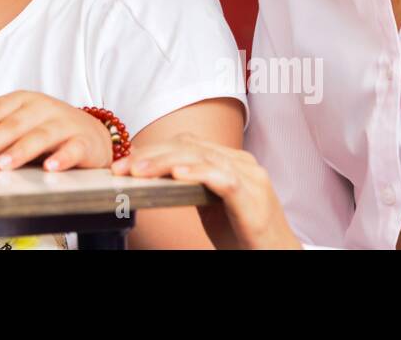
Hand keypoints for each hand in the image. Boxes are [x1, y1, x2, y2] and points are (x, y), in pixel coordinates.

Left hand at [0, 91, 114, 170]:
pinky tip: (48, 168)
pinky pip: (72, 149)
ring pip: (40, 136)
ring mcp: (65, 123)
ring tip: (2, 164)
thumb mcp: (24, 124)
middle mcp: (44, 108)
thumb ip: (0, 133)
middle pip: (15, 123)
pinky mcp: (84, 142)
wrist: (93, 134)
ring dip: (20, 151)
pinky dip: (61, 159)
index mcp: (25, 100)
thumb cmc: (51, 129)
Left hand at [111, 133, 300, 248]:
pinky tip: (178, 176)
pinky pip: (223, 179)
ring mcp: (250, 178)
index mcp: (230, 159)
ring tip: (139, 171)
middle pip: (188, 148)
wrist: (278, 256)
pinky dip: (199, 174)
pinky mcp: (253, 198)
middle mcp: (241, 162)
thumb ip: (192, 184)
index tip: (123, 163)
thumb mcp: (211, 205)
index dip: (152, 150)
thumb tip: (153, 174)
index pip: (185, 144)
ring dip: (165, 163)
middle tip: (122, 168)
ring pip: (201, 158)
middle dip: (151, 156)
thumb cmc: (244, 234)